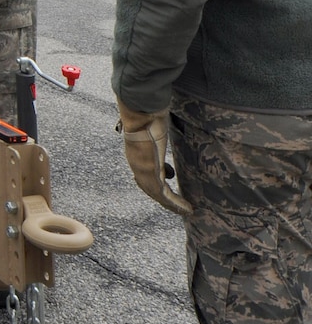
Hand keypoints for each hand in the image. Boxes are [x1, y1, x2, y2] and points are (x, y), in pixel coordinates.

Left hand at [115, 98, 191, 215]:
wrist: (142, 113)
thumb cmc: (147, 115)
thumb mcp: (153, 127)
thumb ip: (156, 132)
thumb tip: (160, 126)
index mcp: (136, 154)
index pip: (145, 175)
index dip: (156, 183)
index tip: (169, 185)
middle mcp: (137, 164)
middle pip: (150, 188)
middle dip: (164, 198)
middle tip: (178, 204)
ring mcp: (142, 170)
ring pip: (158, 194)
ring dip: (172, 204)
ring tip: (186, 210)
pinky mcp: (151, 173)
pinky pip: (164, 194)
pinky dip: (176, 203)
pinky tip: (187, 208)